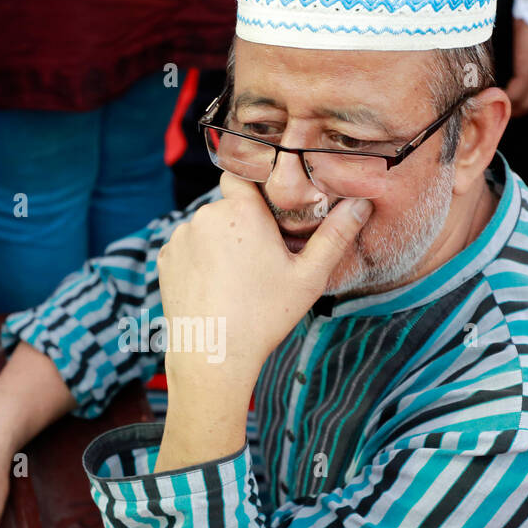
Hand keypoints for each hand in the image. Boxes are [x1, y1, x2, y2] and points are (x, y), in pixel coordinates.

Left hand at [156, 172, 371, 390]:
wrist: (213, 354)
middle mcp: (206, 215)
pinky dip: (199, 258)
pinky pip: (187, 246)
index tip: (268, 209)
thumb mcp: (307, 277)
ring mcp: (181, 237)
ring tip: (236, 276)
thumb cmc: (263, 316)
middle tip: (260, 256)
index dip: (254, 187)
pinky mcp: (165, 258)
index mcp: (241, 211)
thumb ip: (335, 236)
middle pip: (227, 205)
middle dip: (242, 222)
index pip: (241, 173)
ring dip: (219, 240)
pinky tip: (214, 284)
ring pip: (206, 227)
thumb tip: (361, 204)